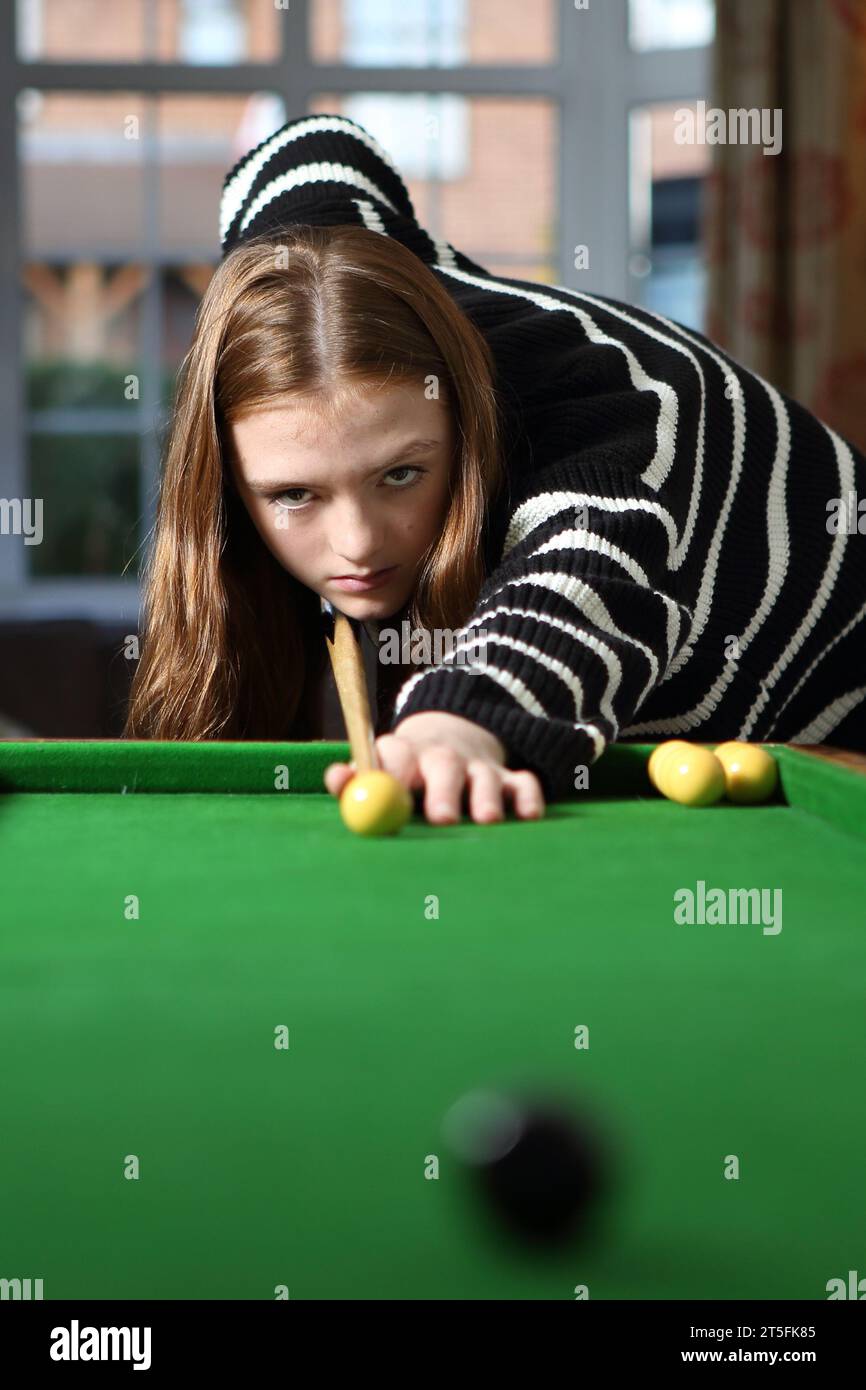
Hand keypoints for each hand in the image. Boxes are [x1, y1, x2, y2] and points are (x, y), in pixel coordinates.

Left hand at [323, 711, 545, 825]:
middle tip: (441, 818)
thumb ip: (355, 780)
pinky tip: (528, 817)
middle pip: (443, 766)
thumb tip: (336, 780)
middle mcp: (443, 756)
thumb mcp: (380, 770)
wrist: (454, 738)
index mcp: (405, 752)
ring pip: (485, 777)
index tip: (392, 793)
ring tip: (486, 820)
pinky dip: (528, 799)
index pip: (396, 754)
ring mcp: (480, 766)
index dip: (393, 772)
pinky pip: (525, 784)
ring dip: (487, 797)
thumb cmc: (407, 771)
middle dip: (443, 791)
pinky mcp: (511, 778)